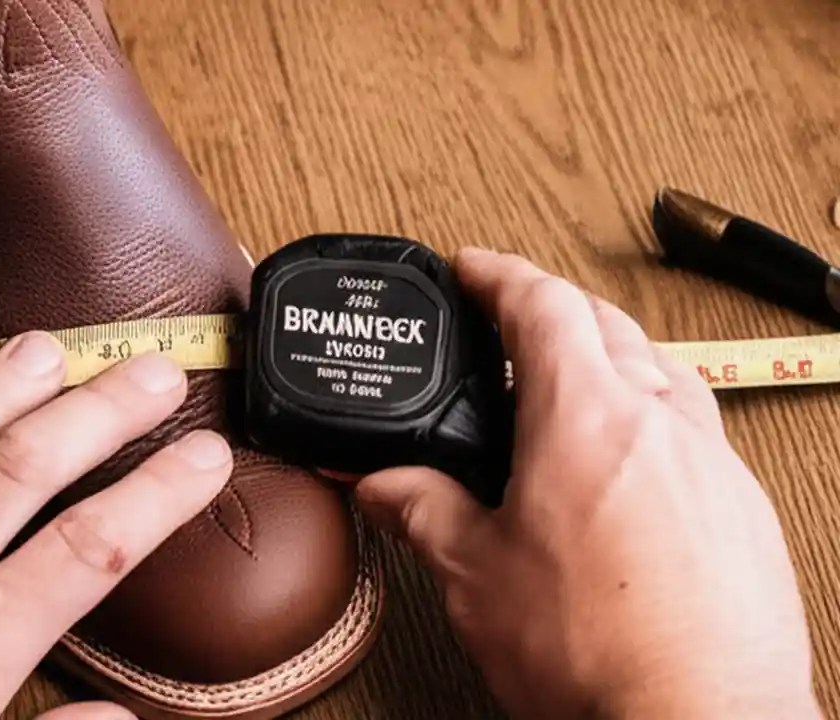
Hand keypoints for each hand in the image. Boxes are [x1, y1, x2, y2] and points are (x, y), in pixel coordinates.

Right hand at [356, 248, 821, 718]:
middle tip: (514, 315)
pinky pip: (698, 425)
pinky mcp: (744, 508)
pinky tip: (630, 458)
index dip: (499, 275)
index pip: (543, 305)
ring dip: (613, 352)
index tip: (473, 268)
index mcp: (585, 416)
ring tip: (574, 377)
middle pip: (608, 322)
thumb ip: (421, 509)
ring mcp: (713, 461)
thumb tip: (380, 483)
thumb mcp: (475, 573)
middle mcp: (660, 420)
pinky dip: (654, 412)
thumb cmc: (596, 650)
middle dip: (554, 306)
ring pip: (663, 367)